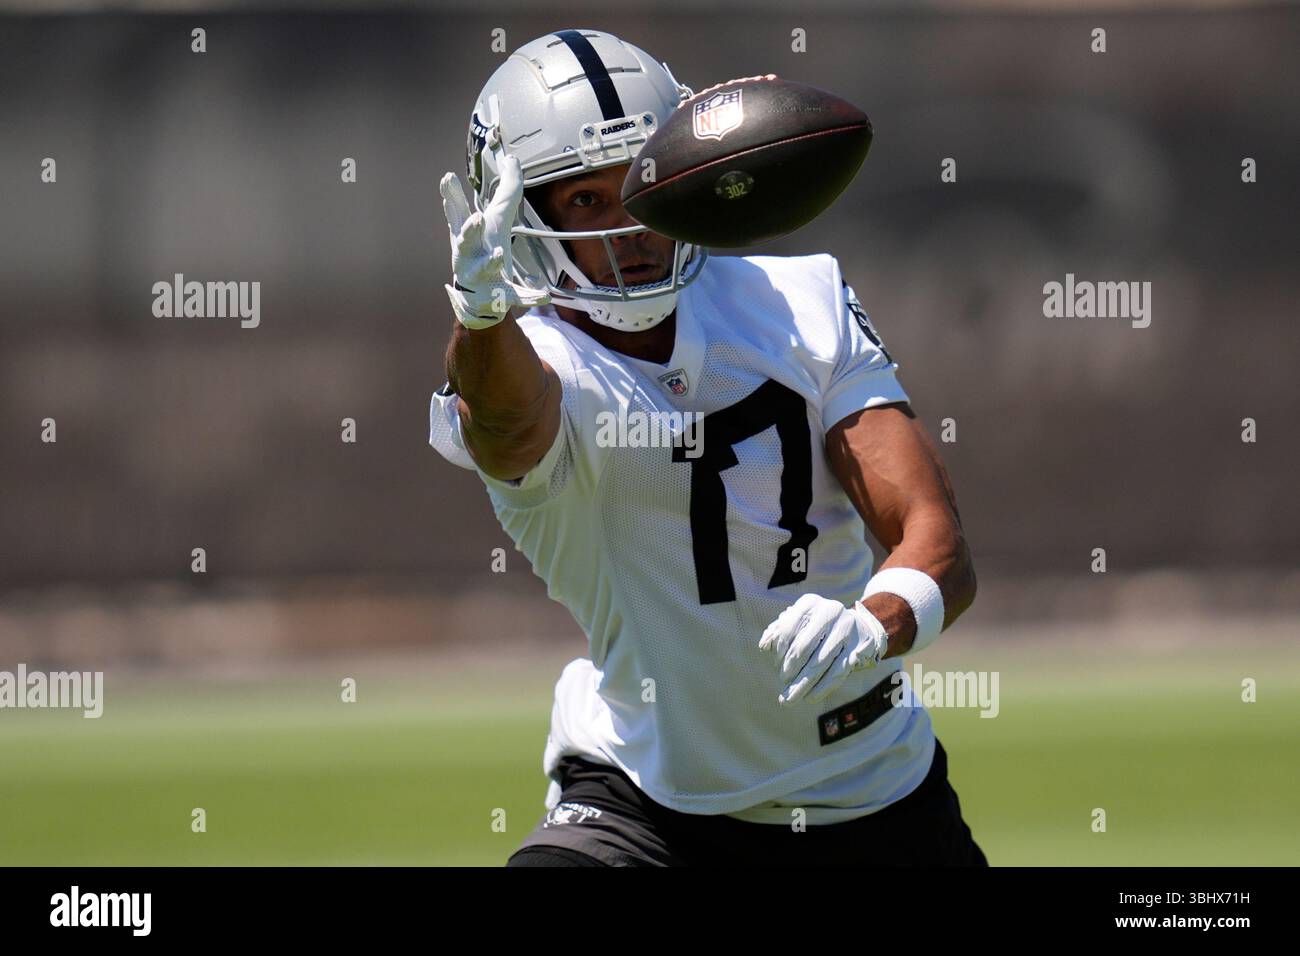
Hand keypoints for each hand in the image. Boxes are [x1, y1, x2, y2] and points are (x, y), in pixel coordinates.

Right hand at [439, 154, 550, 328]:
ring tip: (498, 254)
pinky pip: (516, 297)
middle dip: (469, 230)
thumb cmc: (473, 256)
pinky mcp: (502, 296)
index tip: (449, 178)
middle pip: (465, 244)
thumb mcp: (467, 230)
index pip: (460, 217)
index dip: (455, 199)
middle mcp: (470, 259)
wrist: (475, 301)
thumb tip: (464, 170)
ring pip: (486, 270)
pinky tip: (543, 295)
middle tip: (475, 217)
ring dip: (490, 261)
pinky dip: (529, 297)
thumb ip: (463, 202)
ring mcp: (485, 279)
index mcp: (466, 241)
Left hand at [758, 593, 889, 705]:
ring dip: (803, 684)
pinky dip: (822, 688)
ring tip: (790, 698)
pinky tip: (811, 697)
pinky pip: (838, 672)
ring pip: (820, 663)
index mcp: (810, 603)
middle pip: (804, 648)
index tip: (777, 665)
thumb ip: (777, 633)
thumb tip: (765, 646)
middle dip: (789, 670)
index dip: (780, 651)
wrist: (857, 626)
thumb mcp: (797, 623)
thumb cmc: (817, 626)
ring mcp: (846, 628)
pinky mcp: (859, 646)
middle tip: (782, 685)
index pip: (788, 629)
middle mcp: (830, 611)